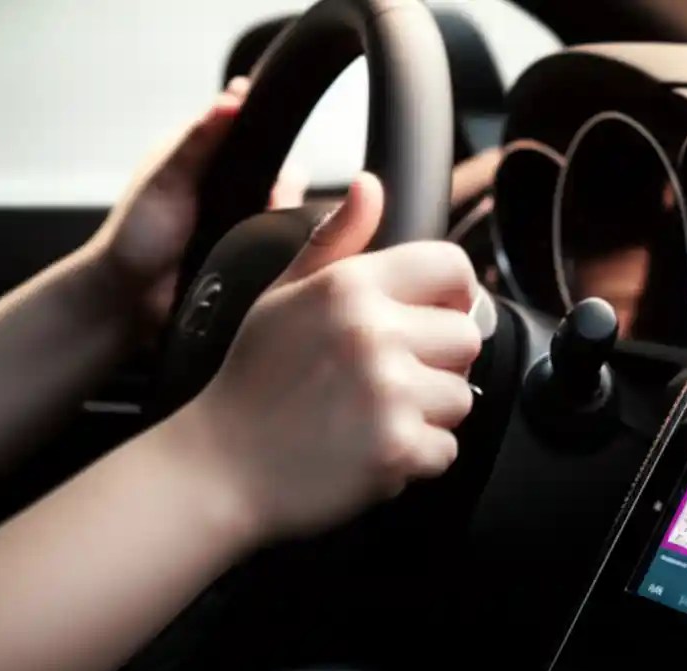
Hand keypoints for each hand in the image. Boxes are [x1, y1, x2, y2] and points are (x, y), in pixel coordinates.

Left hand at [87, 77, 306, 336]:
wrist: (131, 301)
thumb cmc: (136, 236)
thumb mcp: (165, 179)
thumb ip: (199, 140)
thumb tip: (234, 95)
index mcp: (202, 155)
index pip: (251, 127)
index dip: (271, 132)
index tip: (282, 144)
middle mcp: (227, 183)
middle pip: (278, 168)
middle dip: (284, 182)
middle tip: (274, 198)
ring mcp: (242, 218)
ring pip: (287, 204)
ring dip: (286, 212)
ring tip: (272, 226)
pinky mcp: (253, 249)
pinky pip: (284, 238)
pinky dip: (287, 239)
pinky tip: (284, 246)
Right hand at [173, 172, 482, 542]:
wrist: (219, 468)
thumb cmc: (253, 382)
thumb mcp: (283, 294)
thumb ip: (336, 238)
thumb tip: (371, 186)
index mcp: (350, 287)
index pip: (452, 267)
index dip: (454, 294)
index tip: (434, 316)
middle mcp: (374, 333)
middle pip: (467, 336)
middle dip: (438, 361)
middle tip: (389, 377)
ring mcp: (389, 392)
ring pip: (462, 396)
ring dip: (428, 413)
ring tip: (373, 415)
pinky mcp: (398, 448)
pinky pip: (448, 448)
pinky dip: (417, 457)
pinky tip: (370, 448)